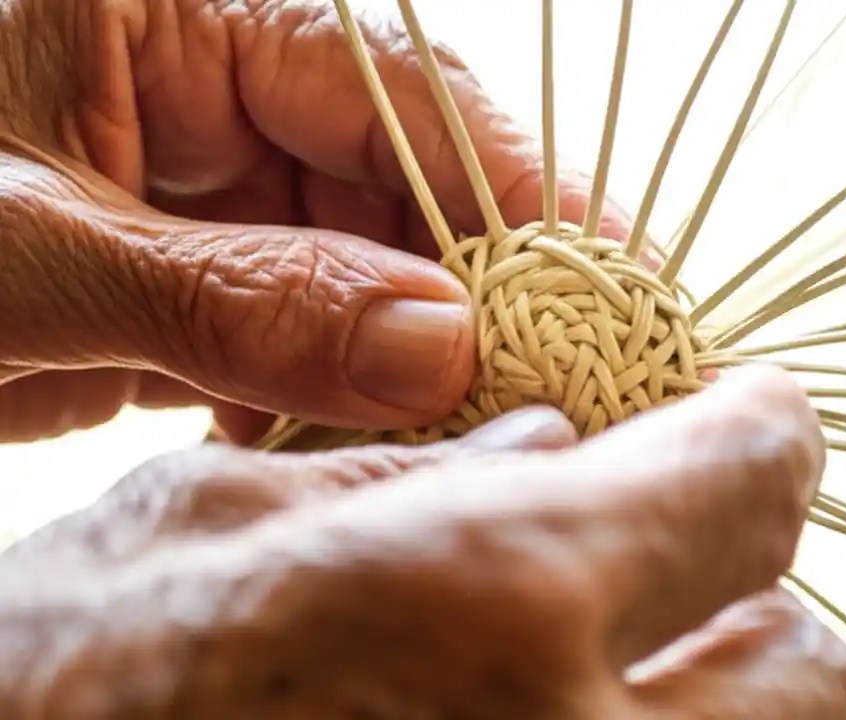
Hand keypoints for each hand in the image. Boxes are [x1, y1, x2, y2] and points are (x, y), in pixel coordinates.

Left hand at [0, 0, 642, 443]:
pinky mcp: (185, 278)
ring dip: (402, 362)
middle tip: (556, 391)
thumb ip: (242, 300)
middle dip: (472, 295)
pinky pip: (299, 332)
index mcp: (175, 12)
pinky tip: (338, 450)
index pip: (395, 91)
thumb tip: (439, 344)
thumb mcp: (29, 262)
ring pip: (359, 272)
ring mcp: (200, 190)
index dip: (517, 190)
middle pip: (398, 188)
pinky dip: (326, 399)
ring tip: (459, 438)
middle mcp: (205, 89)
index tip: (610, 286)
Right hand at [0, 366, 845, 718]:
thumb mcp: (195, 533)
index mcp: (487, 600)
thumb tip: (548, 448)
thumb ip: (404, 480)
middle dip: (763, 604)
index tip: (756, 422)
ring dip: (733, 709)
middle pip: (818, 676)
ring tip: (618, 672)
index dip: (766, 434)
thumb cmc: (37, 687)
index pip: (742, 487)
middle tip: (684, 571)